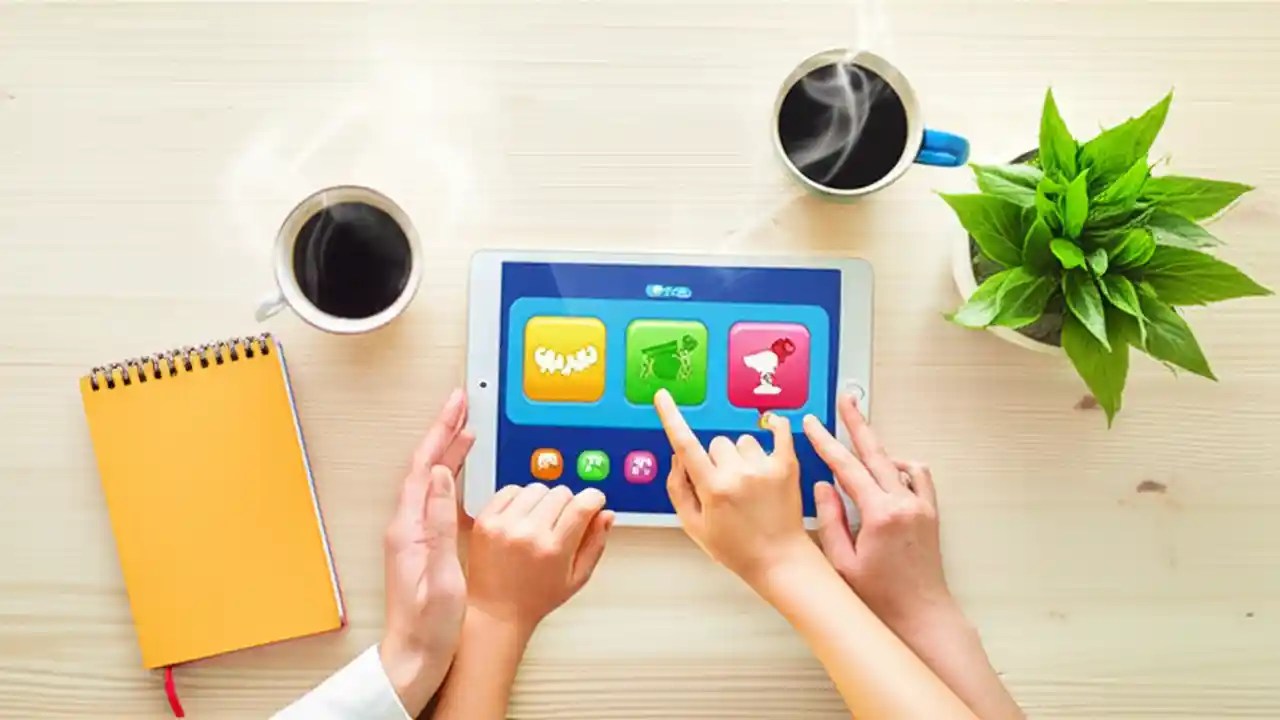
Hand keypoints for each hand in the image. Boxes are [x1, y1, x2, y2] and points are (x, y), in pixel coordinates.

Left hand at [379, 389, 474, 715]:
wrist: (415, 656)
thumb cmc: (428, 624)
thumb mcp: (440, 572)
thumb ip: (440, 523)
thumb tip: (442, 476)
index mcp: (410, 527)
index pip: (426, 466)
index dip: (443, 431)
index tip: (457, 405)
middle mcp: (408, 525)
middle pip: (427, 466)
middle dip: (445, 431)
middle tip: (462, 405)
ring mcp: (414, 533)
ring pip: (432, 479)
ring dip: (449, 451)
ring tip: (466, 429)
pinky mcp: (423, 543)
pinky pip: (437, 497)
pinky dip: (452, 476)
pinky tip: (462, 474)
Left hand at [468, 484, 614, 635]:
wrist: (496, 611)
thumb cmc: (536, 598)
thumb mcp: (577, 577)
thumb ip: (595, 543)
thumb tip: (606, 514)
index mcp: (555, 549)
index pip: (583, 504)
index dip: (594, 499)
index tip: (593, 502)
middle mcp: (529, 534)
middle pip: (561, 493)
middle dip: (568, 503)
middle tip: (562, 522)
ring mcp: (504, 525)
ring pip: (537, 488)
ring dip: (543, 500)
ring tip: (539, 522)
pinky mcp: (485, 521)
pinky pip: (509, 490)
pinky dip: (519, 498)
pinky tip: (521, 517)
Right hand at [655, 388, 810, 584]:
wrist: (780, 561)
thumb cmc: (736, 549)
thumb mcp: (694, 527)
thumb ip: (679, 489)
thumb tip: (678, 457)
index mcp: (713, 488)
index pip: (685, 445)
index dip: (671, 418)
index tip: (662, 397)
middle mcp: (739, 474)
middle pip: (716, 444)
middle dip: (716, 459)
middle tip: (726, 484)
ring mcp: (765, 468)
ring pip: (742, 441)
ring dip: (742, 455)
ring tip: (750, 482)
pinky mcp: (787, 466)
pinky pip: (780, 431)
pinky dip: (775, 427)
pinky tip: (772, 426)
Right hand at [803, 393, 952, 633]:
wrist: (920, 615)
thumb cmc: (880, 597)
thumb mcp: (842, 562)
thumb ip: (831, 520)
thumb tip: (824, 487)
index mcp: (879, 514)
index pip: (847, 468)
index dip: (826, 443)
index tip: (813, 425)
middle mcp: (904, 504)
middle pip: (876, 453)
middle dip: (857, 425)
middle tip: (846, 401)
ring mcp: (921, 506)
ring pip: (897, 463)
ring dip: (877, 450)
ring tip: (858, 443)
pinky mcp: (930, 514)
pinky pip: (917, 478)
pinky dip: (901, 468)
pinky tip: (886, 472)